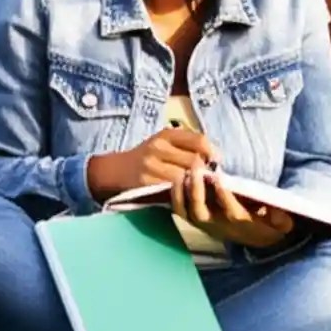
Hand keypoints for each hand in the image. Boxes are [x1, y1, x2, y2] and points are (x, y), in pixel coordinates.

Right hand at [87, 124, 219, 200]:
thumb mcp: (164, 144)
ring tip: (199, 189)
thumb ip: (187, 146)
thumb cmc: (148, 158)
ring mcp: (150, 165)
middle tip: (210, 180)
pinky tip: (185, 195)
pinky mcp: (145, 183)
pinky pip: (171, 190)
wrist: (114, 171)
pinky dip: (182, 193)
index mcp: (166, 135)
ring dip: (195, 185)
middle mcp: (157, 147)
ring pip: (185, 176)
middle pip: (194, 160)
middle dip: (205, 172)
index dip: (212, 152)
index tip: (215, 162)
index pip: (199, 140)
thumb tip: (216, 157)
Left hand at [173, 164, 294, 248]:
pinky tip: (177, 179)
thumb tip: (277, 210)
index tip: (220, 179)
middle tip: (196, 169)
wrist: (257, 238)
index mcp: (242, 224)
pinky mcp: (197, 221)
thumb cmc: (269, 224)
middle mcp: (220, 226)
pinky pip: (181, 212)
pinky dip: (176, 196)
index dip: (225, 197)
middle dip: (197, 192)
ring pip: (188, 212)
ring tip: (184, 172)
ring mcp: (206, 225)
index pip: (232, 212)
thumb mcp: (282, 222)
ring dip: (183, 193)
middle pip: (202, 213)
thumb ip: (281, 217)